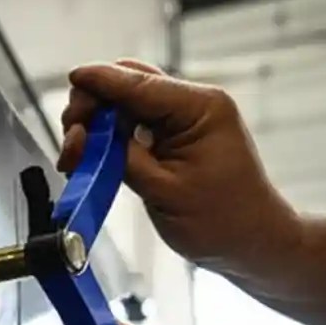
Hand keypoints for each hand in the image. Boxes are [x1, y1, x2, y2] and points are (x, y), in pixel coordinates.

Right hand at [59, 60, 300, 277]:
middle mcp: (193, 105)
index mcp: (200, 108)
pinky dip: (109, 139)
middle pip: (128, 86)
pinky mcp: (174, 139)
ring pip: (126, 106)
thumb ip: (120, 157)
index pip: (139, 83)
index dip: (100, 81)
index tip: (72, 79)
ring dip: (97, 125)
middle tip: (72, 141)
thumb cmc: (222, 222)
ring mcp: (184, 121)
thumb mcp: (163, 190)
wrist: (253, 245)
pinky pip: (134, 127)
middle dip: (93, 106)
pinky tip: (92, 158)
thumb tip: (83, 135)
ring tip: (76, 156)